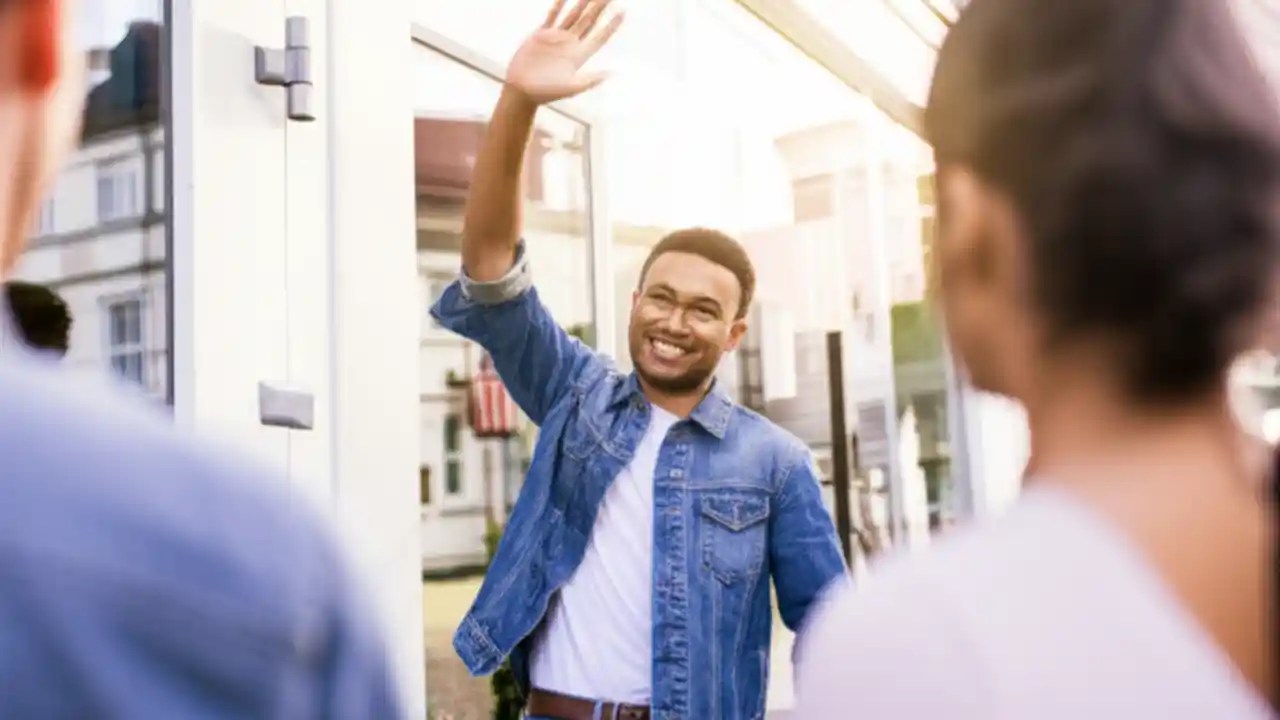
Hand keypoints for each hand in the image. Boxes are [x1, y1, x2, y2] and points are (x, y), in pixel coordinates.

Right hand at [506, 0, 623, 103]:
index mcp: (579, 56)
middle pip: (589, 22)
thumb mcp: (570, 88)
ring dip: (582, 4)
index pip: (599, 37)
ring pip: (573, 16)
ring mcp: (556, 38)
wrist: (522, 90)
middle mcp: (570, 44)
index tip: (623, 12)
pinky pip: (552, 17)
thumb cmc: (546, 93)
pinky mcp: (541, 35)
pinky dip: (558, 7)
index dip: (611, 26)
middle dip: (599, 8)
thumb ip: (589, 80)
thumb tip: (610, 74)